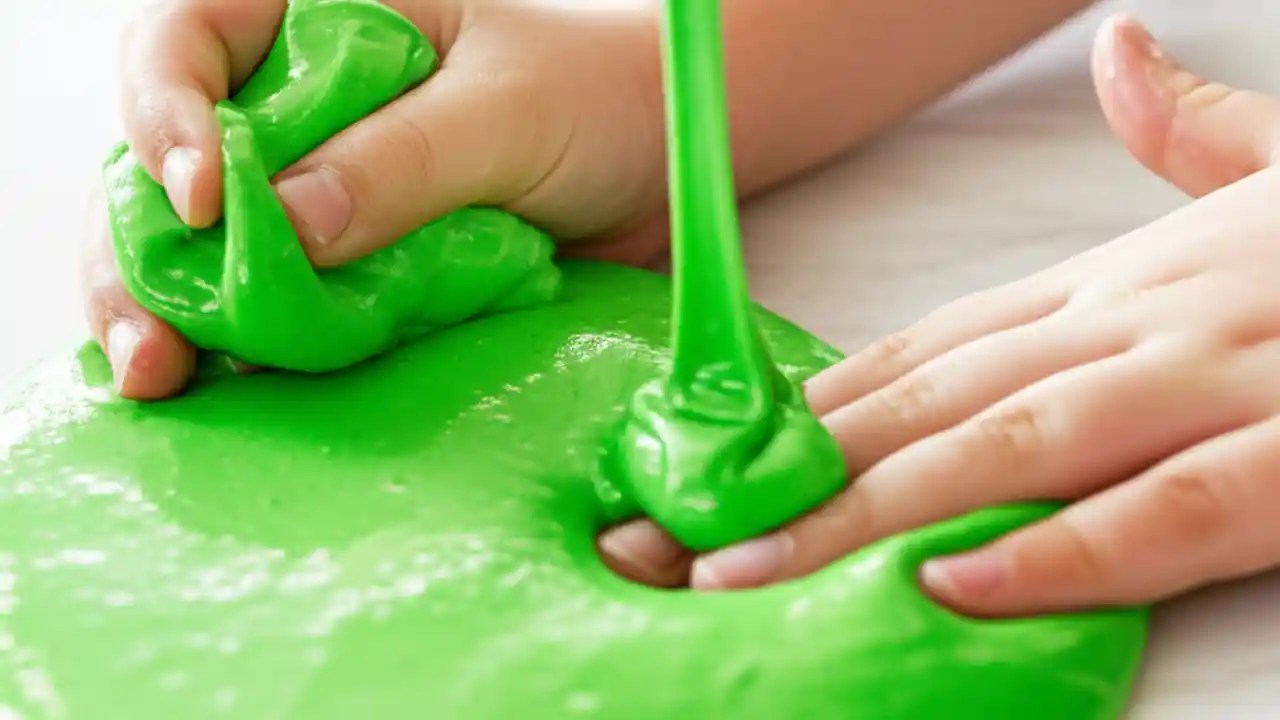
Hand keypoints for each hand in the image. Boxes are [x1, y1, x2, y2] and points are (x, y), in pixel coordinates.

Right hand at [86, 0, 670, 398]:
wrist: (659, 169)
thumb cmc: (594, 102)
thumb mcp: (508, 114)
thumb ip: (402, 162)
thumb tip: (284, 226)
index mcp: (313, 19)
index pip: (183, 42)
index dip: (163, 113)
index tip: (200, 196)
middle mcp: (290, 105)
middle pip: (158, 161)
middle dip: (134, 244)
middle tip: (143, 334)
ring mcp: (309, 192)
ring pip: (195, 245)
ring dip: (166, 309)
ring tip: (156, 377)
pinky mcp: (341, 268)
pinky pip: (267, 303)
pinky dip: (237, 345)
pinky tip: (210, 389)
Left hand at [600, 15, 1279, 614]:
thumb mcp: (1277, 175)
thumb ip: (1184, 134)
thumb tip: (1121, 48)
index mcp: (1118, 279)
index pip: (927, 344)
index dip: (807, 407)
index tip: (707, 454)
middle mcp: (1137, 324)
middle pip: (925, 406)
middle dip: (784, 478)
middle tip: (660, 543)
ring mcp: (1213, 383)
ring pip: (1003, 450)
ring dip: (863, 516)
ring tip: (744, 573)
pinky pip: (1165, 513)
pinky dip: (1058, 548)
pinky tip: (951, 584)